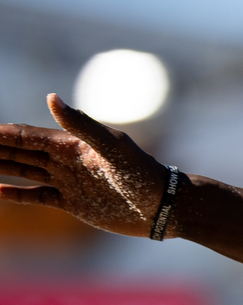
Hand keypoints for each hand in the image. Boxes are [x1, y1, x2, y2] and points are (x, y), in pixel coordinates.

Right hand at [0, 94, 172, 236]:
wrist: (164, 207)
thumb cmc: (144, 174)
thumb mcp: (113, 147)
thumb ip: (81, 124)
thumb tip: (50, 97)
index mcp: (72, 144)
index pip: (27, 136)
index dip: (2, 134)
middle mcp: (66, 161)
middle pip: (20, 152)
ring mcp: (68, 182)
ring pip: (24, 171)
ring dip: (0, 167)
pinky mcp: (74, 204)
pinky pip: (38, 196)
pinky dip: (17, 195)